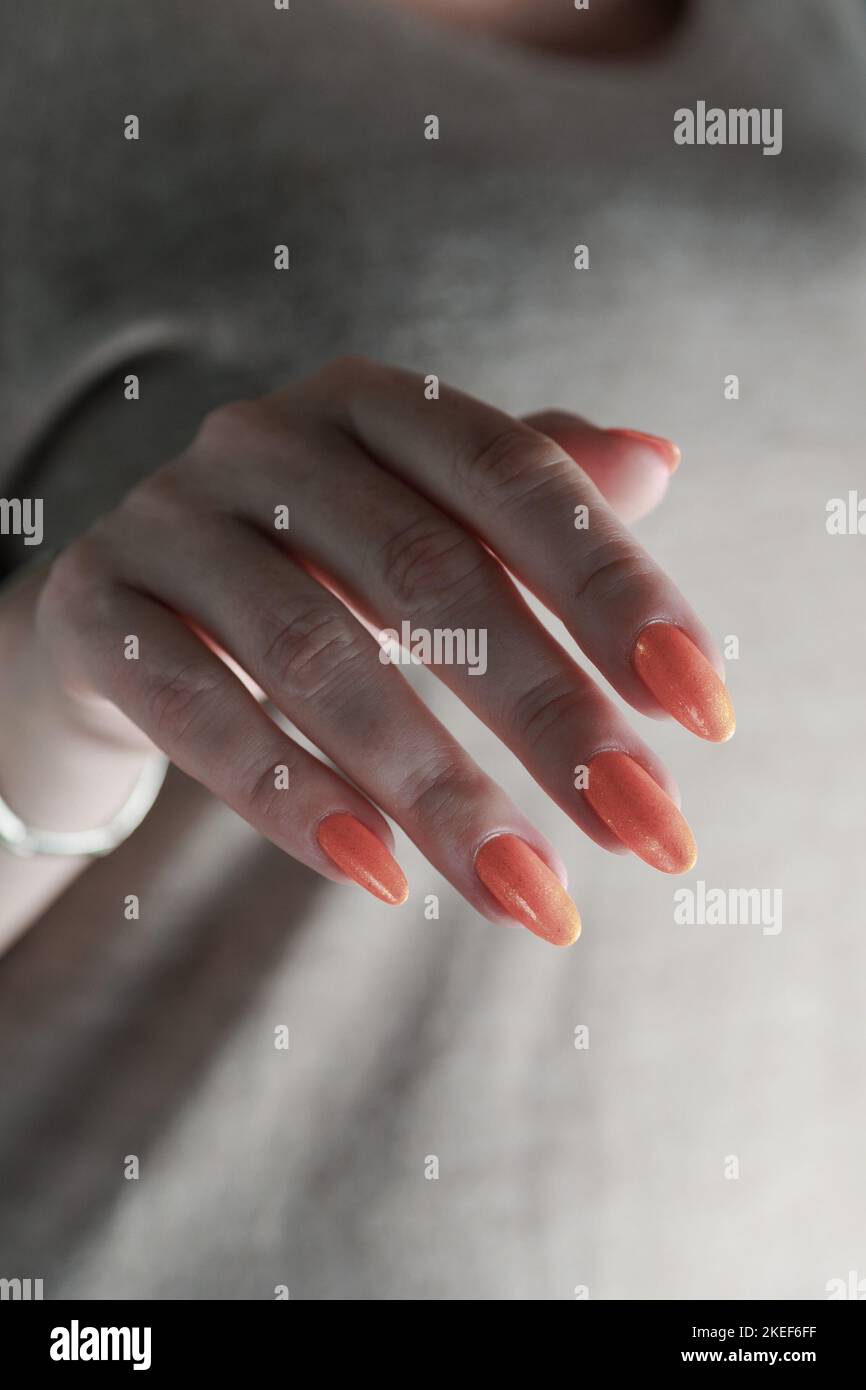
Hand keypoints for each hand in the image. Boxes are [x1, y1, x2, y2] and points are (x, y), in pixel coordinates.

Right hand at [35, 358, 733, 946]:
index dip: (617, 592)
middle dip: (551, 716)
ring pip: (319, 655)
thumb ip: (531, 495)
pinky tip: (379, 877)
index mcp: (372, 406)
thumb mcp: (422, 517)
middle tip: (646, 830)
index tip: (702, 714)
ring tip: (529, 895)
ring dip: (436, 787)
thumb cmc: (309, 563)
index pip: (518, 480)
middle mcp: (266, 440)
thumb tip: (659, 458)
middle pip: (431, 577)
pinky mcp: (99, 611)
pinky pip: (197, 710)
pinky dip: (290, 797)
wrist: (127, 599)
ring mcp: (171, 520)